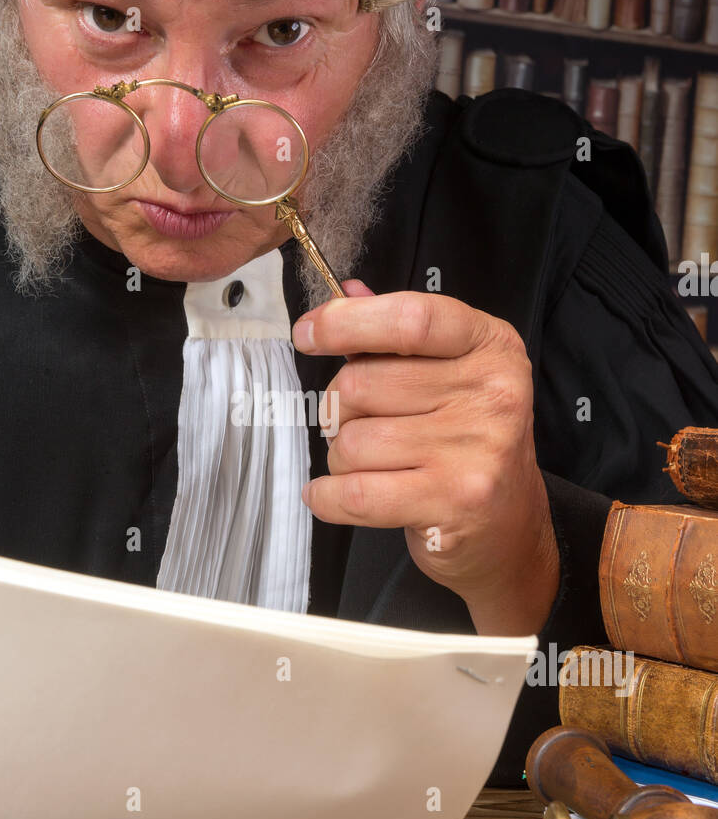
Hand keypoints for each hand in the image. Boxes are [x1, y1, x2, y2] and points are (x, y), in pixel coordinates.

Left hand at [292, 284, 559, 634]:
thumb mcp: (450, 374)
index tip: (308, 334)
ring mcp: (478, 451)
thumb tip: (347, 292)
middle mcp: (493, 393)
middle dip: (341, 408)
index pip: (409, 319)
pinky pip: (356, 492)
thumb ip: (398, 333)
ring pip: (353, 441)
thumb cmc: (467, 442)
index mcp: (491, 346)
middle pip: (363, 383)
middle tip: (360, 425)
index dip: (346, 323)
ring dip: (341, 457)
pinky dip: (327, 496)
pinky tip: (330, 494)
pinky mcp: (455, 502)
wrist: (510, 526)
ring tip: (369, 465)